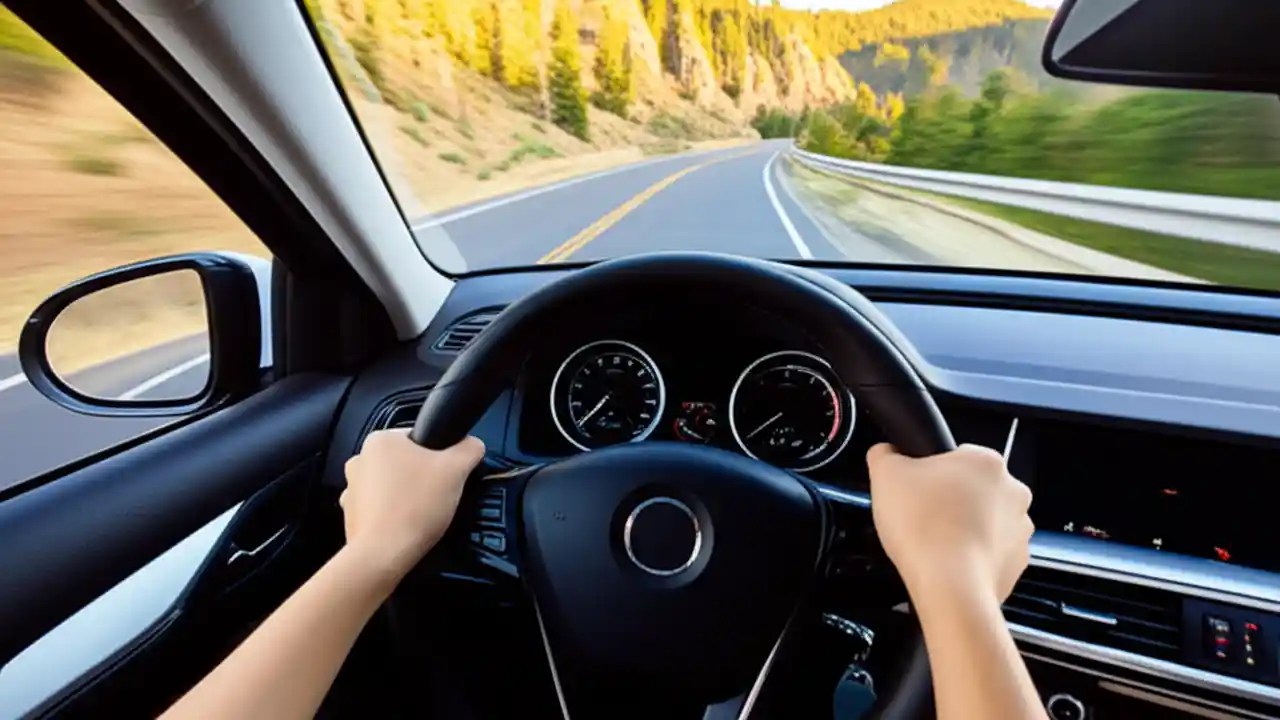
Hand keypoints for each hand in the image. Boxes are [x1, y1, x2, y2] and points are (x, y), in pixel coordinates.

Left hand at [341, 430, 484, 584]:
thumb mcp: (456, 470)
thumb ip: (469, 448)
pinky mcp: (349, 514)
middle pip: (404, 462)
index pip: (419, 439)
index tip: (447, 477)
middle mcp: (360, 458)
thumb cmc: (417, 506)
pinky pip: (378, 508)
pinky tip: (404, 527)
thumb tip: (472, 444)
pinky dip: (391, 515)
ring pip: (391, 486)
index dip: (439, 457)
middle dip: (421, 477)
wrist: (382, 555)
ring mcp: (350, 488)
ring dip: (405, 496)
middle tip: (438, 496)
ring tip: (421, 515)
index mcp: (381, 439)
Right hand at [867, 443, 1032, 604]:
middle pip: (975, 489)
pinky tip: (949, 563)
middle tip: (922, 517)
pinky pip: (992, 553)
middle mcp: (1013, 491)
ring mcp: (1020, 529)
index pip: (957, 456)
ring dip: (965, 528)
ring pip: (986, 522)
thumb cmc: (921, 523)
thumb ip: (885, 455)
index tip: (916, 491)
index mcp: (986, 461)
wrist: (949, 585)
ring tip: (934, 543)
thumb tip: (886, 453)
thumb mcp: (886, 474)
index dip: (932, 473)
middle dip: (952, 501)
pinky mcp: (1017, 563)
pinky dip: (973, 557)